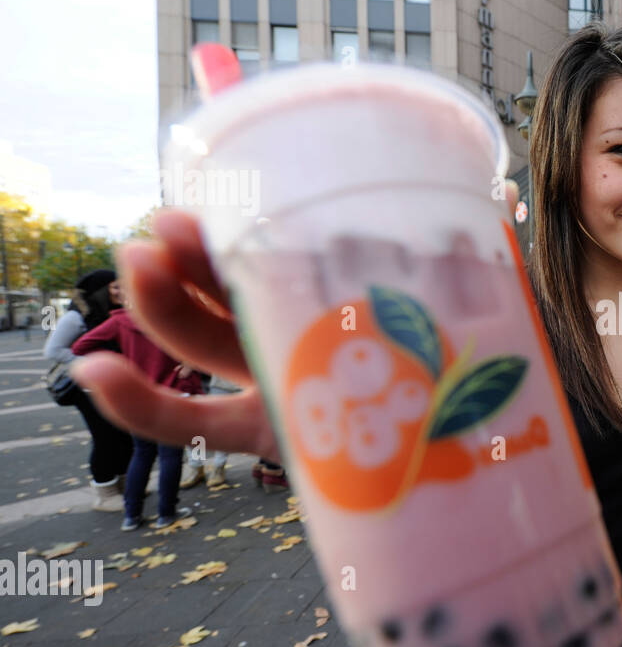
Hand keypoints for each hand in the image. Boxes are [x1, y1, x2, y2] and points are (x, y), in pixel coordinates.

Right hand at [71, 183, 520, 460]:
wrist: (483, 457)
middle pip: (229, 288)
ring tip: (141, 259)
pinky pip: (191, 426)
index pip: (272, 249)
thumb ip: (480, 255)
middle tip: (175, 224)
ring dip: (157, 299)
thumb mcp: (477, 307)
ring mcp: (275, 386)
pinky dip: (137, 404)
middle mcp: (299, 334)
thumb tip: (502, 193)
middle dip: (194, 251)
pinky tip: (93, 375)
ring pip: (200, 340)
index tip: (214, 190)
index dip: (235, 221)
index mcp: (335, 294)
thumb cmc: (474, 372)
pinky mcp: (266, 440)